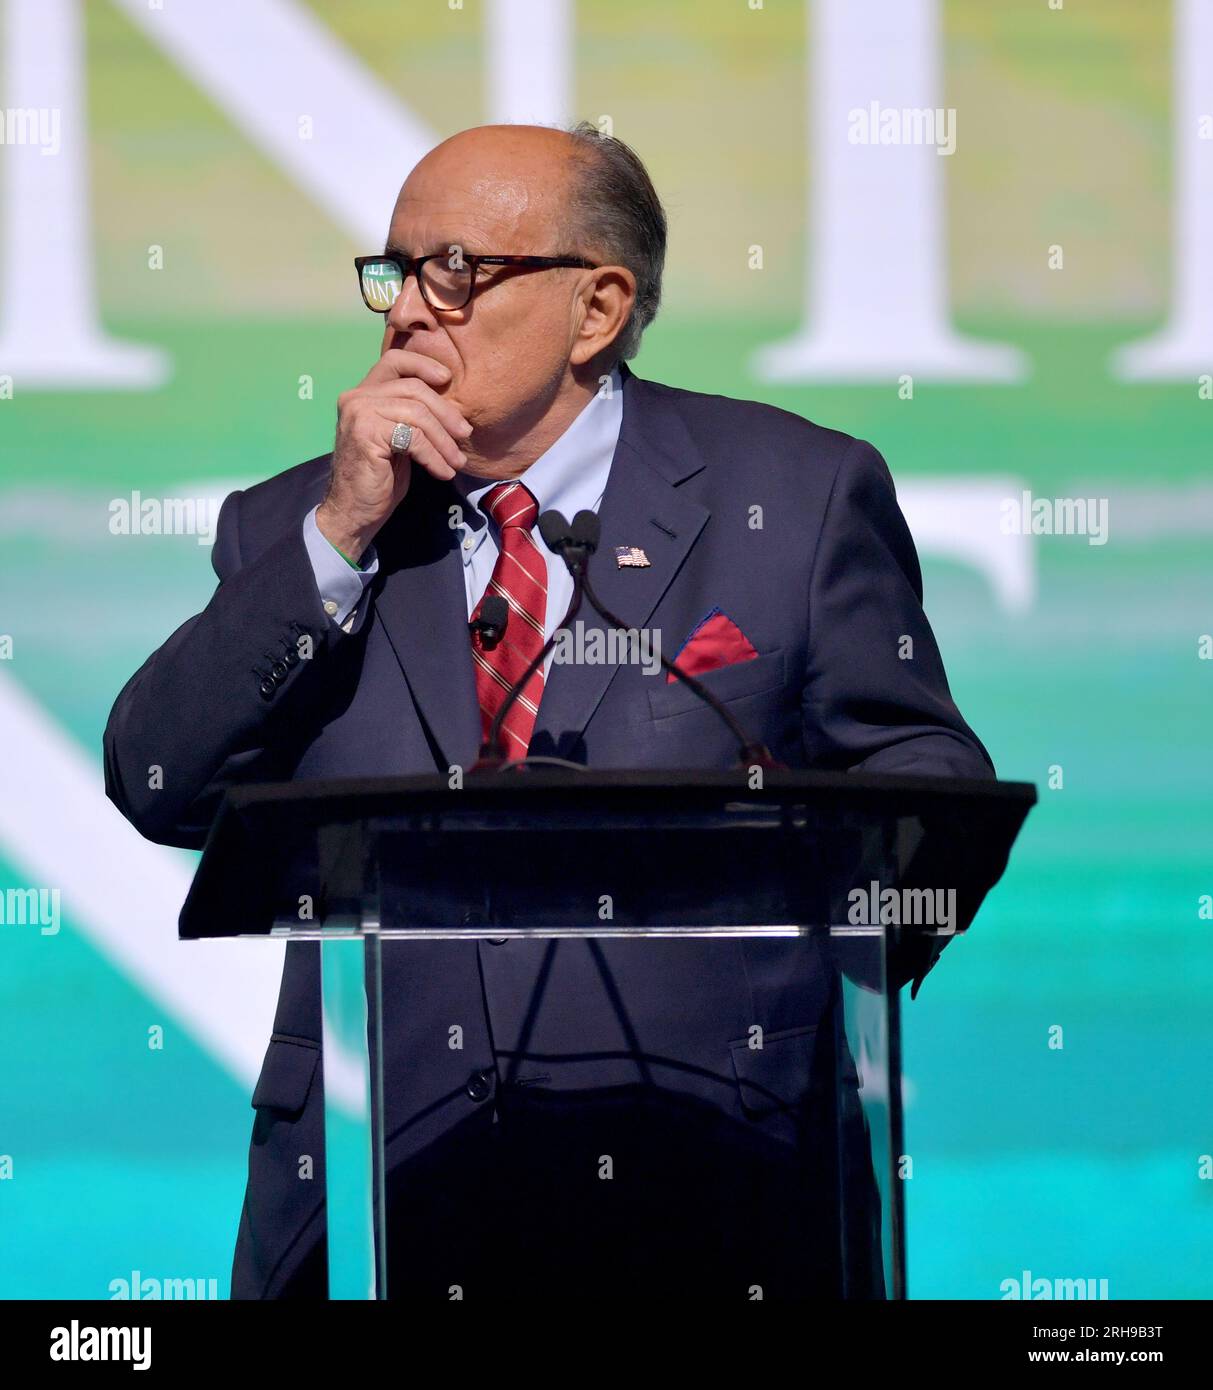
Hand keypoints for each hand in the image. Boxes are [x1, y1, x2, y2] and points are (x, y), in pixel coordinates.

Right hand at [317, 348, 472, 560]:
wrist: (354, 512)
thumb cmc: (379, 478)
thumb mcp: (398, 438)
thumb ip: (411, 415)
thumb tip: (452, 406)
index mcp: (363, 394)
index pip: (394, 360)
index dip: (423, 364)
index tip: (447, 379)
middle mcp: (356, 397)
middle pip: (414, 388)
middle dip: (446, 412)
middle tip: (465, 434)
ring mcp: (358, 413)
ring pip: (417, 414)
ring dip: (444, 440)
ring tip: (457, 461)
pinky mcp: (365, 433)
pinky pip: (413, 438)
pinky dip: (434, 456)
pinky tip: (443, 472)